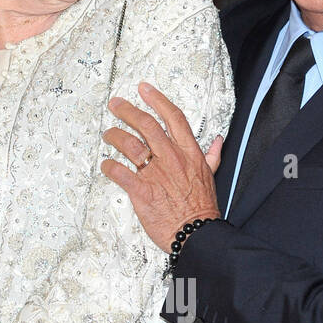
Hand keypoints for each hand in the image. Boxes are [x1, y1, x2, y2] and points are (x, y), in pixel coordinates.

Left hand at [101, 83, 222, 251]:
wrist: (197, 233)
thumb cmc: (202, 208)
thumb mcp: (211, 176)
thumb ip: (211, 155)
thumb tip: (218, 141)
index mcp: (189, 153)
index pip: (172, 117)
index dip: (157, 99)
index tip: (144, 89)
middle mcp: (171, 158)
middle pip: (146, 124)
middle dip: (127, 110)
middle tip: (115, 104)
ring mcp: (155, 174)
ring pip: (130, 144)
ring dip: (115, 135)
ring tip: (107, 133)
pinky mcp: (141, 191)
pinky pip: (120, 172)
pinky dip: (109, 166)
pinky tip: (105, 164)